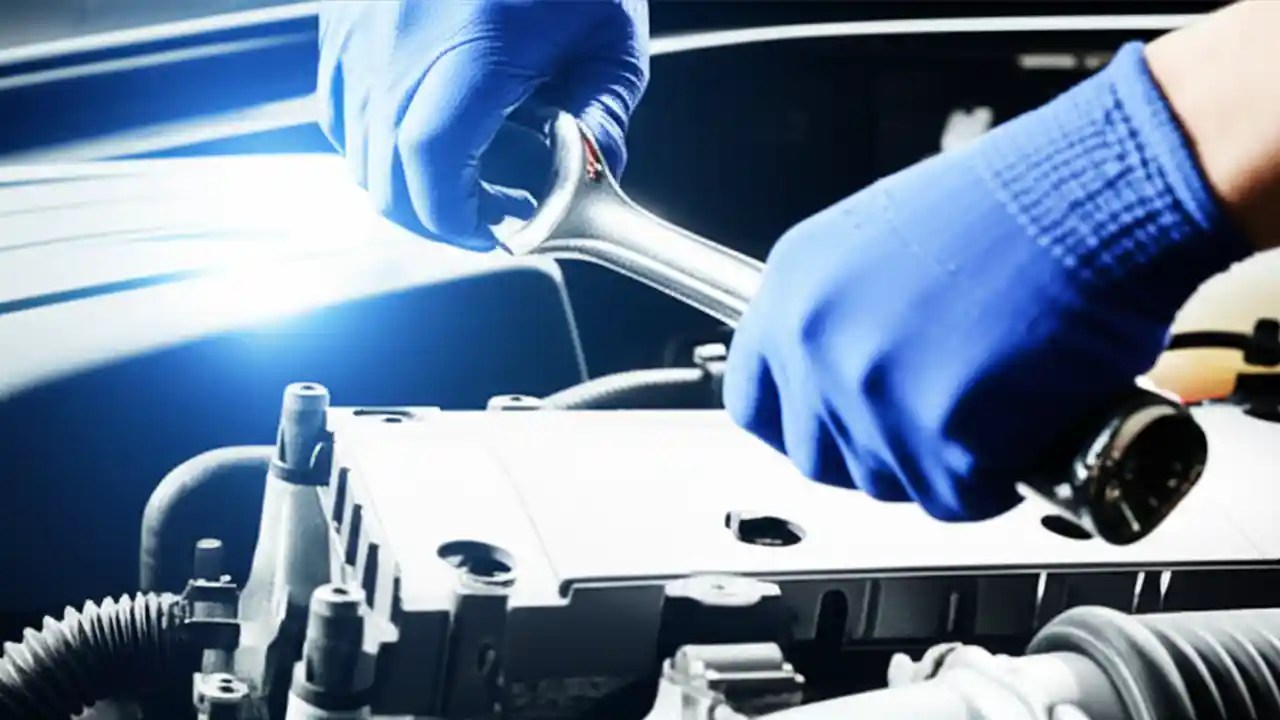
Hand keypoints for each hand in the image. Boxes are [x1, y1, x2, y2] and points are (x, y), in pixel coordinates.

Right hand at [317, 0, 648, 249]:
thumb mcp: (612, 37)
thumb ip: (603, 119)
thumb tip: (586, 178)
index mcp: (472, 44)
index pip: (429, 163)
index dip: (452, 219)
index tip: (490, 232)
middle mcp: (399, 36)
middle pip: (379, 169)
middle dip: (428, 215)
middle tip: (477, 219)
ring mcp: (360, 23)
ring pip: (350, 142)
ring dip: (397, 180)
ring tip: (453, 178)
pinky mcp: (343, 14)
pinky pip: (337, 100)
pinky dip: (370, 135)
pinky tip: (417, 132)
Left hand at [723, 42, 1251, 521]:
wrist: (1096, 198)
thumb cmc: (1017, 205)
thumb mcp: (882, 241)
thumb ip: (843, 315)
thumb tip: (840, 373)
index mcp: (795, 288)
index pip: (753, 401)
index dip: (800, 424)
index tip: (832, 429)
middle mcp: (816, 342)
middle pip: (817, 456)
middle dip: (874, 453)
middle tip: (933, 421)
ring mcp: (872, 394)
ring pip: (888, 483)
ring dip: (938, 465)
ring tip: (988, 406)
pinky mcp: (941, 440)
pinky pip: (955, 498)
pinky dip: (992, 481)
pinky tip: (1019, 426)